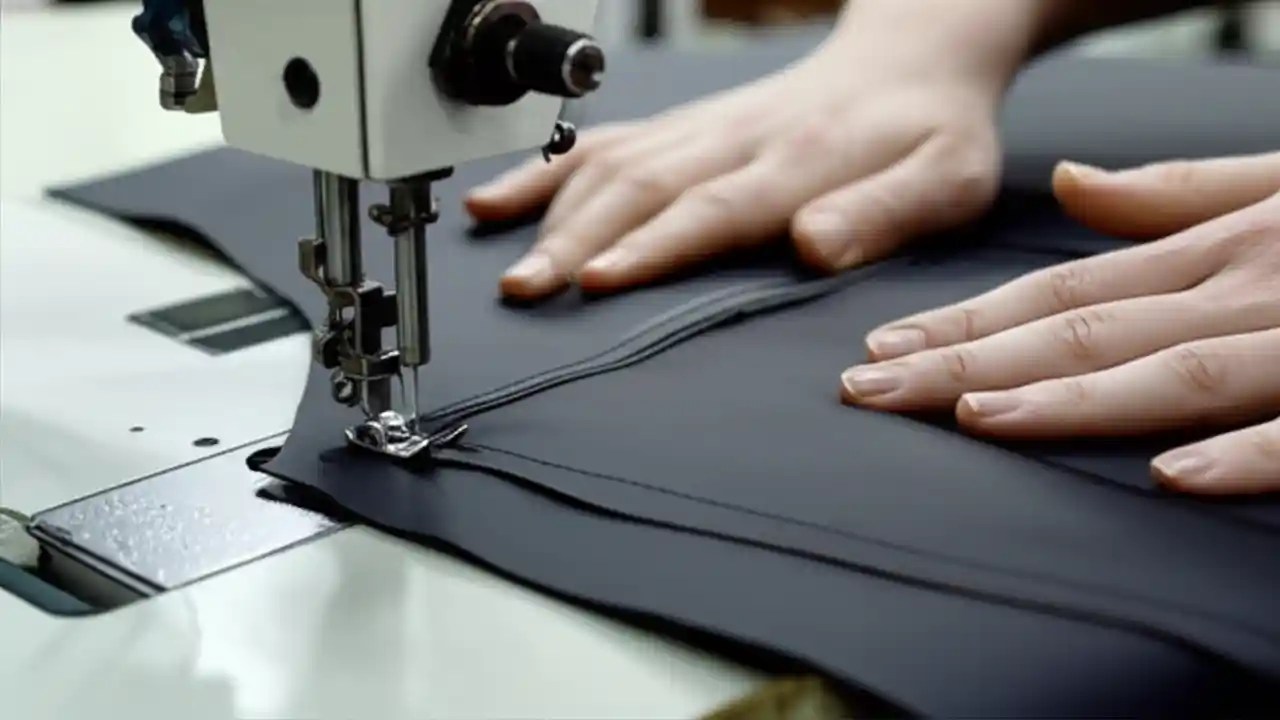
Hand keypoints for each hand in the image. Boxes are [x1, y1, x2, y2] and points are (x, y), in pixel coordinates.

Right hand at [467, 37, 1004, 300]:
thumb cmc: (932, 130)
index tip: (596, 277)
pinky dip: (547, 170)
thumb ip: (884, 211)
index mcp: (803, 156)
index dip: (653, 242)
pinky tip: (498, 199)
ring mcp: (703, 125)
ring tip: (507, 267)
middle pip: (643, 185)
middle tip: (525, 290)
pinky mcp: (683, 124)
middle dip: (575, 238)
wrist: (913, 56)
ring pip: (612, 162)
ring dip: (550, 212)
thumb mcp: (947, 177)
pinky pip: (606, 141)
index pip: (715, 204)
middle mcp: (739, 135)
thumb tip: (814, 244)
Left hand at [841, 152, 1279, 494]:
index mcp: (1222, 250)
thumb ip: (1183, 194)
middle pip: (1087, 331)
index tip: (879, 348)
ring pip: (1176, 370)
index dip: (968, 321)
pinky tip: (1169, 477)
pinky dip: (1244, 453)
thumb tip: (1074, 185)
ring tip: (974, 420)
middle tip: (869, 391)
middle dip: (969, 363)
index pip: (1068, 291)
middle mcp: (1246, 290)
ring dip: (1072, 397)